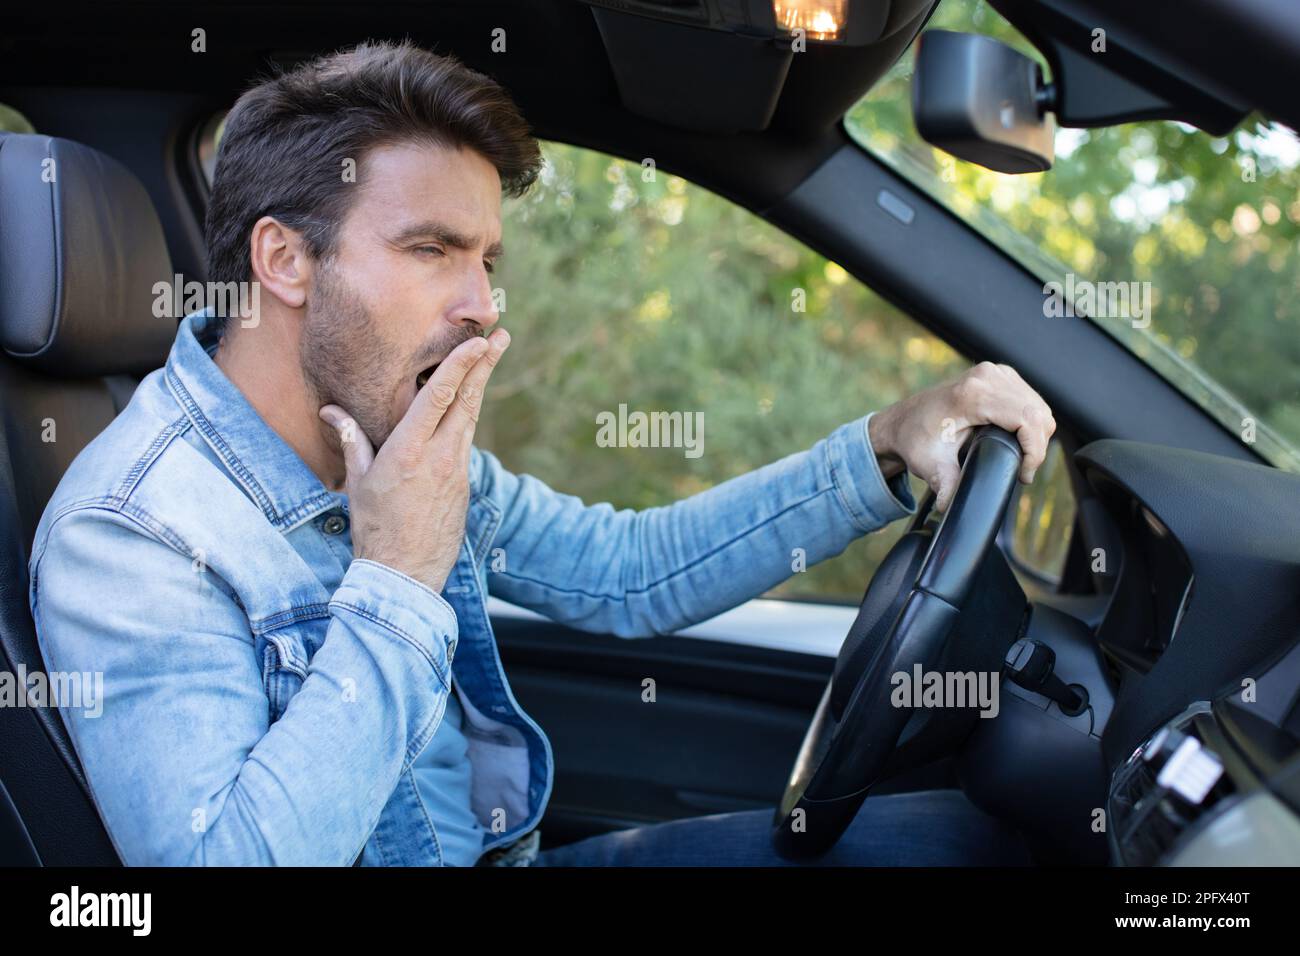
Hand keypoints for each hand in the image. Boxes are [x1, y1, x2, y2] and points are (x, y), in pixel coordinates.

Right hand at [318, 328, 509, 592]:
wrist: (405, 575)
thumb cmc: (374, 529)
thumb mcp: (358, 482)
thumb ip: (352, 440)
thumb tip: (330, 411)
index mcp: (409, 451)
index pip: (439, 397)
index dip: (461, 366)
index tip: (479, 342)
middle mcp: (439, 456)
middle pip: (467, 400)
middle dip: (484, 365)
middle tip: (501, 336)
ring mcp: (456, 470)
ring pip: (470, 418)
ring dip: (480, 386)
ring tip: (492, 357)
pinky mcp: (464, 484)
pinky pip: (466, 441)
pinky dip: (468, 416)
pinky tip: (470, 400)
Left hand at [868, 361, 1055, 512]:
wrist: (903, 421)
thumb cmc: (915, 439)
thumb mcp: (928, 463)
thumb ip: (944, 484)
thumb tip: (948, 507)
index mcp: (972, 394)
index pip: (1027, 418)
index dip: (1034, 450)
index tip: (1023, 474)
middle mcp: (987, 376)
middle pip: (1037, 412)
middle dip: (1037, 447)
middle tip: (1023, 471)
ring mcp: (994, 372)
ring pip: (1038, 406)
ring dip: (1038, 435)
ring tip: (1022, 459)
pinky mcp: (999, 375)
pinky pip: (1030, 399)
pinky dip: (1032, 422)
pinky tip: (1019, 440)